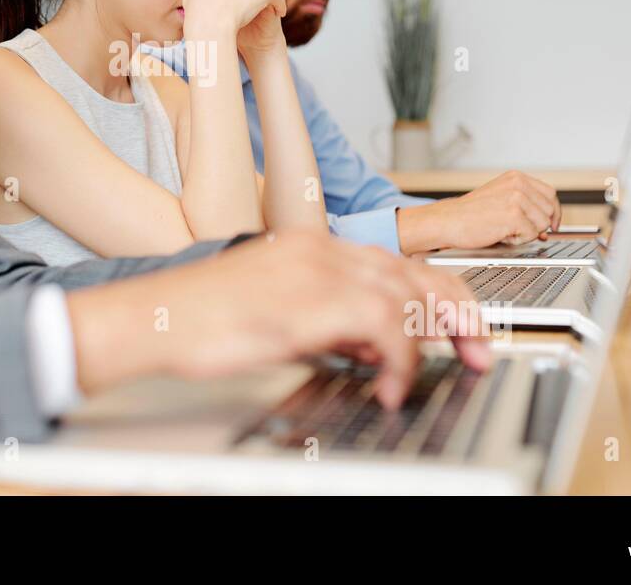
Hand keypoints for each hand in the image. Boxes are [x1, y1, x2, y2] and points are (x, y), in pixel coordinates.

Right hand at [66, 229, 490, 409]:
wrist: (152, 316)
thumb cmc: (200, 318)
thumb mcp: (275, 311)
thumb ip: (324, 319)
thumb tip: (368, 345)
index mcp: (311, 245)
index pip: (395, 262)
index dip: (437, 296)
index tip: (457, 330)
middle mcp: (320, 249)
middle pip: (415, 271)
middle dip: (457, 312)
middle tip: (477, 350)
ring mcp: (316, 270)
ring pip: (407, 294)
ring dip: (433, 338)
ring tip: (442, 371)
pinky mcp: (308, 301)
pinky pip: (383, 326)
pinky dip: (399, 359)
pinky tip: (389, 385)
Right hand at [397, 171, 561, 253]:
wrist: (447, 221)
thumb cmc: (468, 214)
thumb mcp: (500, 199)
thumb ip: (525, 206)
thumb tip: (547, 225)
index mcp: (516, 177)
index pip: (550, 193)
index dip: (553, 211)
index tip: (552, 223)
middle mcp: (518, 184)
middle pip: (549, 210)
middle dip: (538, 225)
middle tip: (517, 229)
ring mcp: (517, 199)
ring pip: (542, 224)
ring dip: (526, 233)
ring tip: (505, 229)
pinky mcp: (513, 215)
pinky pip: (531, 235)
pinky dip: (518, 240)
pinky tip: (501, 234)